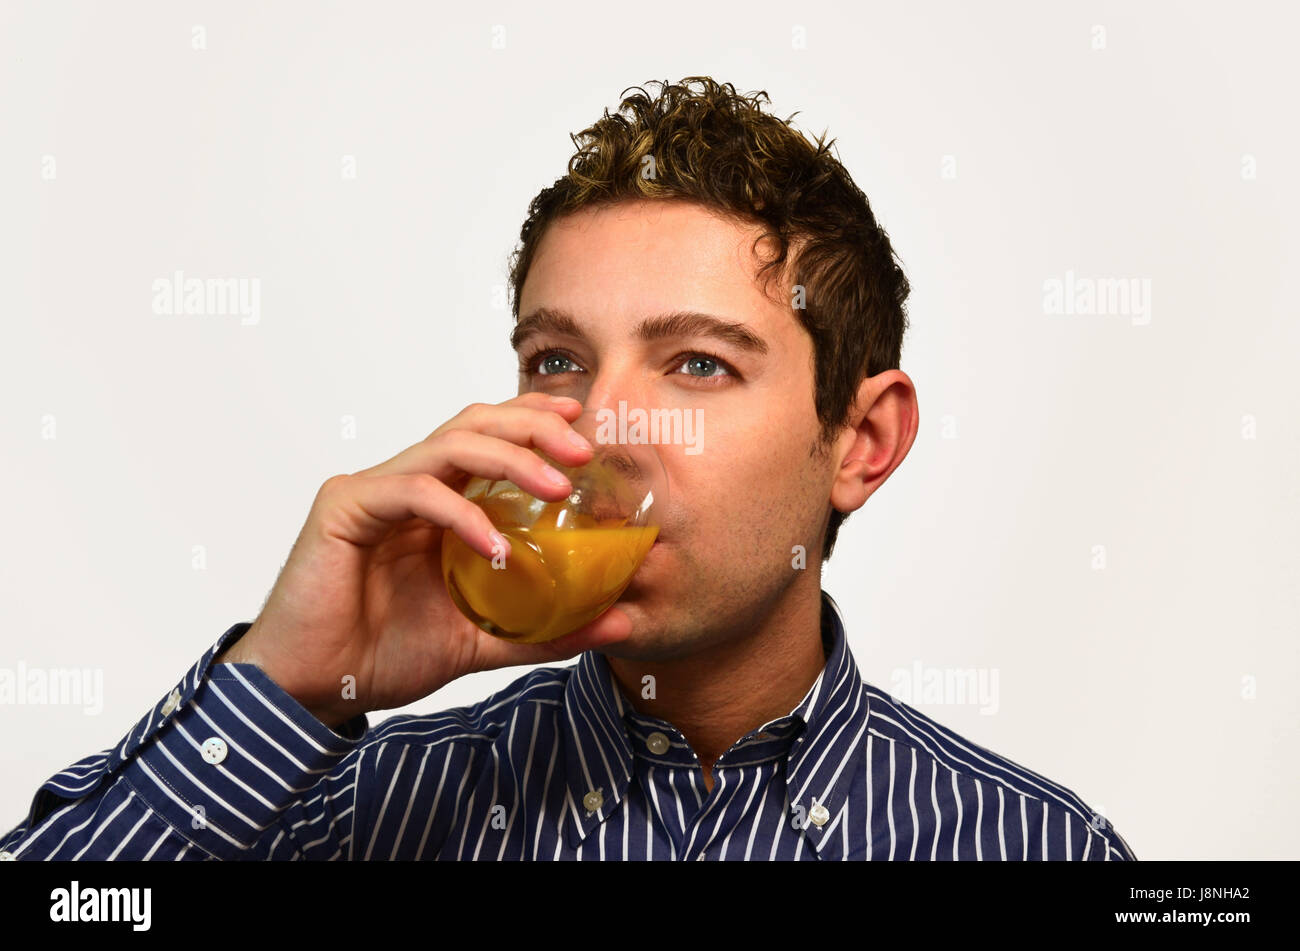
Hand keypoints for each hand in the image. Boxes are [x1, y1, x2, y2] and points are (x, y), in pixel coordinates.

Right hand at [215, 392, 631, 727]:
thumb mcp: (483, 641)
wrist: (312, 690)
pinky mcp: (346, 507)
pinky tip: (493, 546)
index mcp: (436, 504)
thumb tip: (621, 622)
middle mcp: (407, 484)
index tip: (583, 422)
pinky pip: (415, 492)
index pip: (489, 439)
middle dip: (533, 427)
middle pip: (474, 425)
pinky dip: (460, 512)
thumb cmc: (382, 656)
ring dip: (509, 458)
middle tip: (582, 449)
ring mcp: (374, 491)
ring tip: (557, 486)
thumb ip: (546, 629)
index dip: (534, 420)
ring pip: (449, 446)